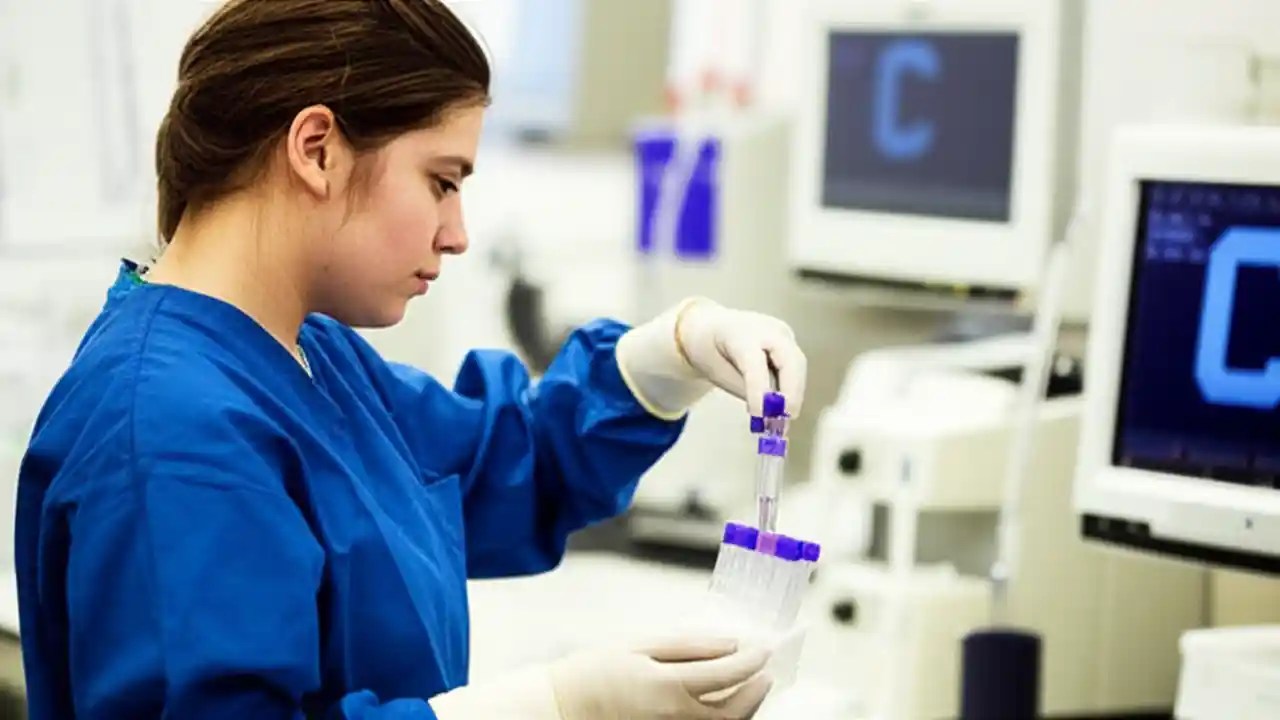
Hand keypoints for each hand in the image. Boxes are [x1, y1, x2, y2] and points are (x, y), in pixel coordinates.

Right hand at [429, 637, 771, 719]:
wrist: (563, 708)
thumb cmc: (593, 673)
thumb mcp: (639, 645)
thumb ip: (687, 645)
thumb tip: (727, 643)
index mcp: (668, 687)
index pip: (728, 673)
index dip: (752, 659)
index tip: (762, 647)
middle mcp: (676, 718)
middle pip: (735, 709)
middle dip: (756, 689)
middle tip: (765, 670)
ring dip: (746, 708)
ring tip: (751, 687)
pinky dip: (723, 719)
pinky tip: (723, 705)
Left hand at [674, 299, 806, 419]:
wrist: (711, 326)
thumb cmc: (710, 350)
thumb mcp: (716, 372)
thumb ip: (742, 388)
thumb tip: (768, 410)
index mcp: (740, 333)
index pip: (754, 363)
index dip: (760, 390)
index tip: (761, 416)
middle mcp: (766, 328)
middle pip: (789, 359)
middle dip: (791, 392)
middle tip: (785, 419)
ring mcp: (781, 332)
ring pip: (797, 363)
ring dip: (795, 394)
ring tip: (784, 420)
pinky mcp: (789, 341)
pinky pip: (795, 366)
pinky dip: (793, 388)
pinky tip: (785, 408)